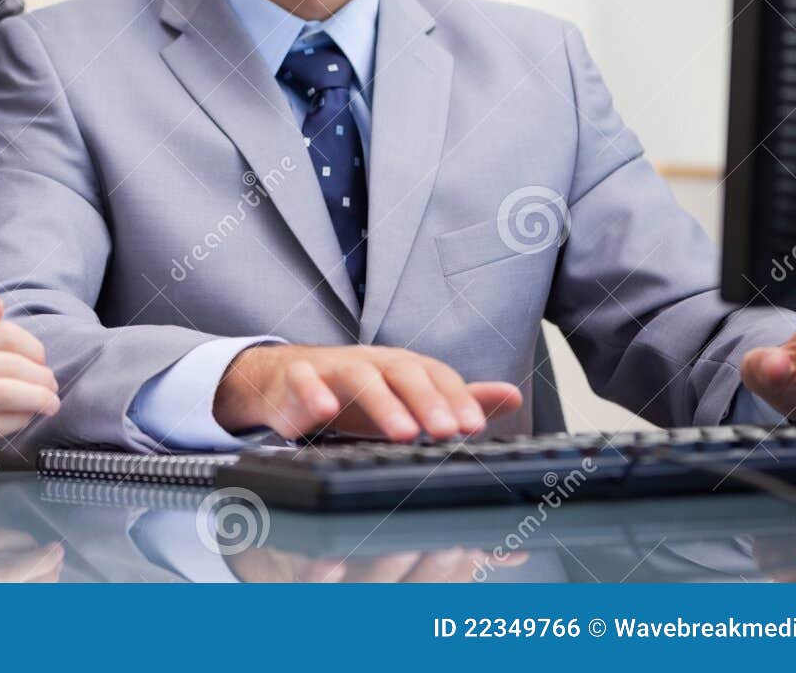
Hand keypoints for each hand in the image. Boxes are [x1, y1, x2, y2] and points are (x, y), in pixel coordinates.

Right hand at [0, 296, 59, 475]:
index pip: (2, 333)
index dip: (32, 348)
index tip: (43, 361)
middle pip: (5, 365)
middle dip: (39, 376)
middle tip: (53, 387)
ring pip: (1, 393)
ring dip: (36, 398)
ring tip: (50, 403)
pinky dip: (18, 419)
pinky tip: (26, 418)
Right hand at [213, 343, 522, 439]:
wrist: (283, 379)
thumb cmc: (353, 395)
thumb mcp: (407, 399)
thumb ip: (455, 400)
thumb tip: (512, 395)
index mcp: (400, 367)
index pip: (435, 374)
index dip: (455, 398)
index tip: (474, 426)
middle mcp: (370, 362)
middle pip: (402, 371)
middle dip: (427, 400)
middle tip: (448, 431)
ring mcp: (330, 368)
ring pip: (357, 375)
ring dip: (381, 402)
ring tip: (403, 432)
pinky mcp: (294, 380)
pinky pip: (300, 382)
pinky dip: (309, 395)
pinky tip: (321, 415)